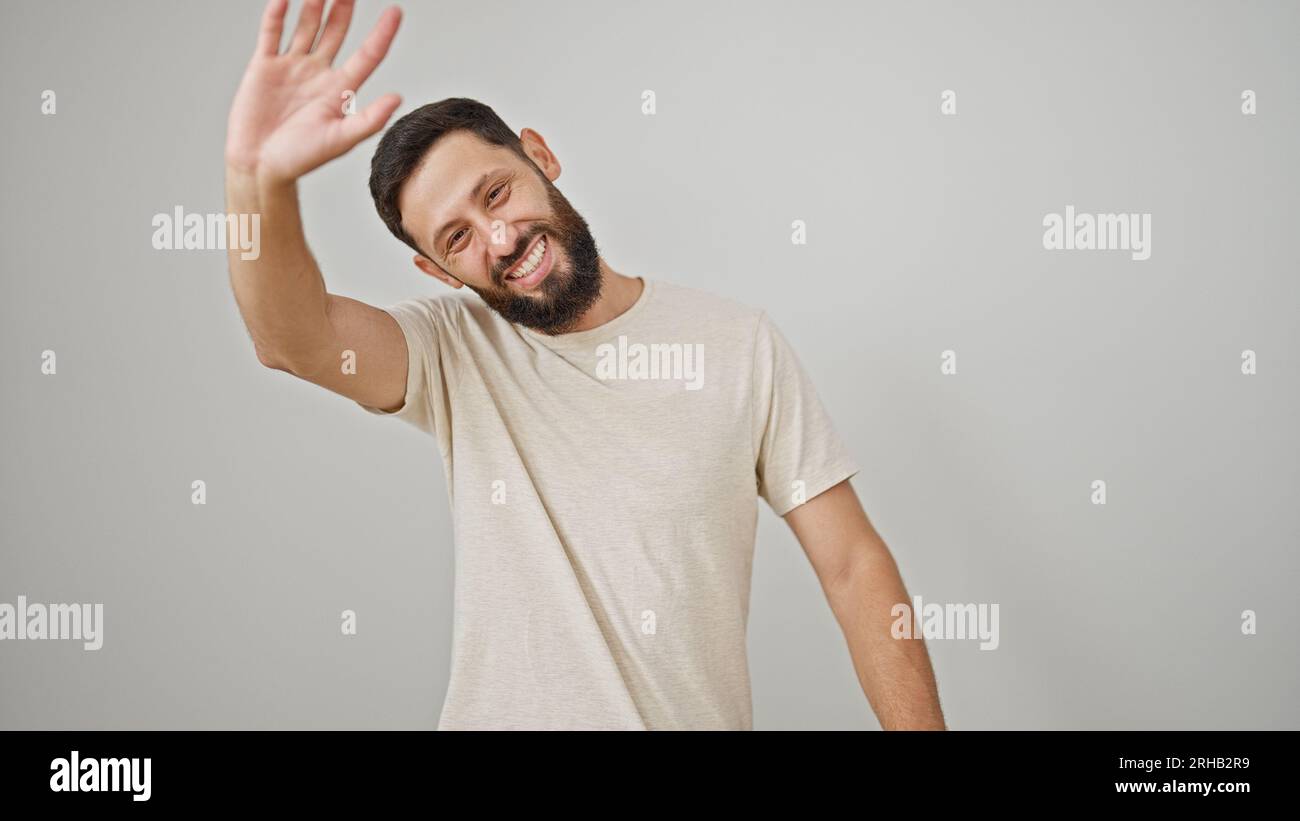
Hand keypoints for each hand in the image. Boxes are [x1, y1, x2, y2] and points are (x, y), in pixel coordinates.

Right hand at [225, 0, 402, 183]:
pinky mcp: (264, 66)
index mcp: (340, 90)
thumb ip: (369, 118)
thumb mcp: (341, 139)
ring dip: (314, 5)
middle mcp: (318, 74)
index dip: (382, 33)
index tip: (396, 11)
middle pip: (335, 33)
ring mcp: (291, 67)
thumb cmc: (301, 158)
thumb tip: (397, 98)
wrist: (261, 165)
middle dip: (343, 9)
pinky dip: (277, 14)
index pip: (367, 55)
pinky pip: (272, 33)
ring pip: (306, 27)